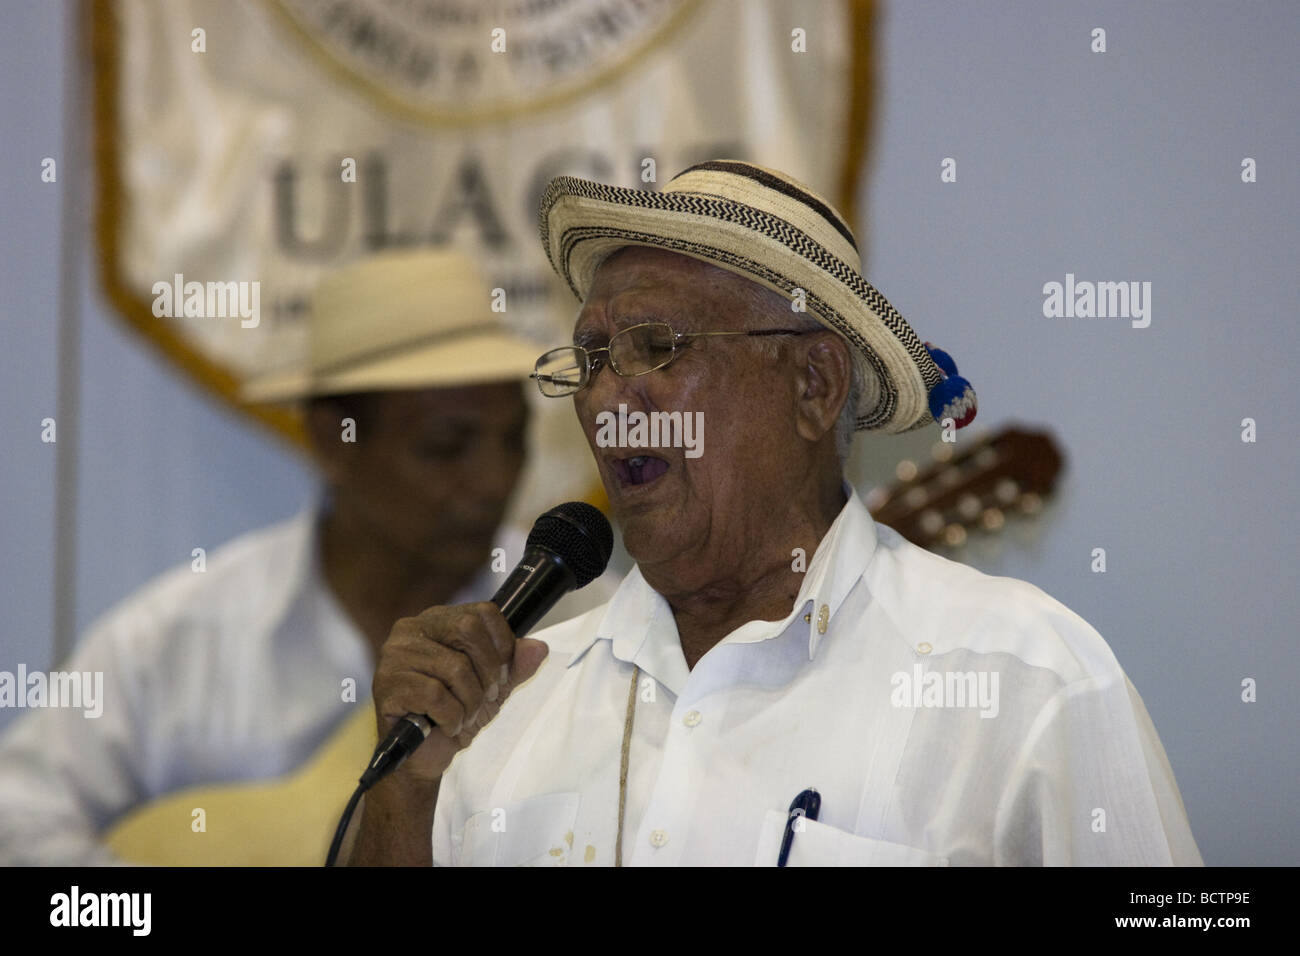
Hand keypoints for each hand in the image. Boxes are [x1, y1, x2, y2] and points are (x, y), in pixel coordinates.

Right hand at [371, 602, 549, 783]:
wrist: (423, 756)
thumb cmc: (453, 713)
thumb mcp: (493, 687)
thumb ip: (515, 666)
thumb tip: (539, 648)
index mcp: (437, 621)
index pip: (483, 612)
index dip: (503, 645)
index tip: (501, 674)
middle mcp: (411, 630)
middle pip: (468, 630)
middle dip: (488, 671)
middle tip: (487, 696)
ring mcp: (395, 656)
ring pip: (455, 667)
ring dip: (471, 701)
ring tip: (464, 715)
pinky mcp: (387, 685)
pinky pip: (435, 695)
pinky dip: (451, 717)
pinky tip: (446, 725)